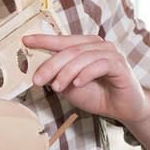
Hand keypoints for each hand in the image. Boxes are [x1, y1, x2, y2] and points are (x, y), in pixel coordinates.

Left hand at [24, 34, 149, 125]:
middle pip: (70, 50)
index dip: (44, 40)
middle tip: (37, 79)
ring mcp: (111, 53)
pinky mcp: (120, 65)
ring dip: (66, 73)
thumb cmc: (98, 95)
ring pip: (83, 57)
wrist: (124, 109)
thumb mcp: (71, 86)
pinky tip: (77, 84)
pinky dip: (85, 74)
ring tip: (57, 87)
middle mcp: (99, 46)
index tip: (25, 40)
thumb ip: (58, 77)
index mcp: (86, 46)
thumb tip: (38, 72)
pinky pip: (100, 65)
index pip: (63, 40)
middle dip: (51, 65)